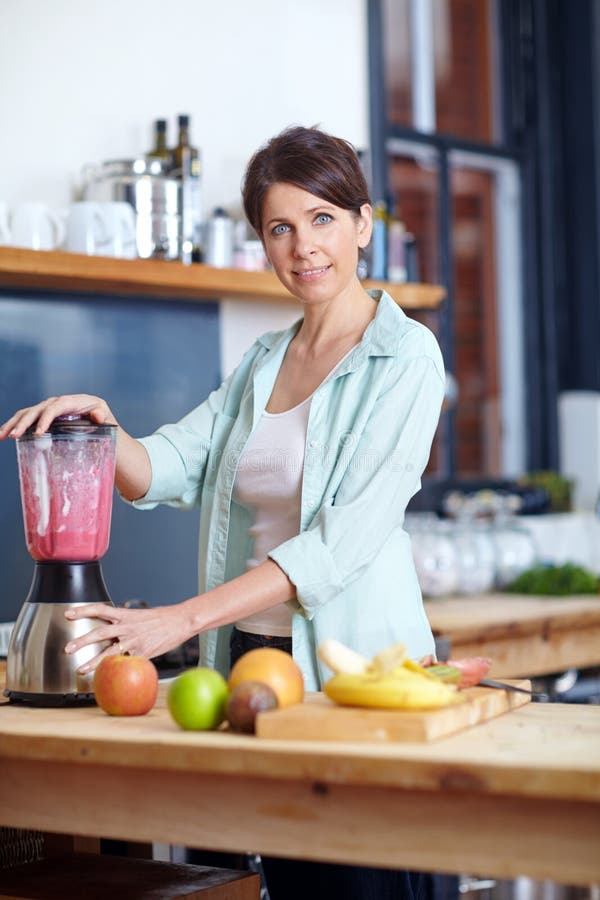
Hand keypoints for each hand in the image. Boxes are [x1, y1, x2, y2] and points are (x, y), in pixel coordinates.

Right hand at [0, 394, 116, 440]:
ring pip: (26, 413)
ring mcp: (47, 408)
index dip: (45, 419)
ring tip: (1, 436)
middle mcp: (56, 403)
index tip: (38, 433)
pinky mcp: (41, 415)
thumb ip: (101, 415)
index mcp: (71, 402)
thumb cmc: (101, 417)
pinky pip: (25, 418)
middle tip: (14, 436)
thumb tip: (97, 416)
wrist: (98, 418)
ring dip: (12, 424)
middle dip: (24, 423)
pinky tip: (3, 435)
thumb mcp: (105, 415)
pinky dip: (13, 425)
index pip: (55, 408)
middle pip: (36, 410)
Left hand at [63, 602, 191, 672]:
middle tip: (68, 648)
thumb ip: (124, 623)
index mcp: (125, 615)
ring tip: (80, 669)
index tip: (68, 614)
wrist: (180, 620)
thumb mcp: (139, 616)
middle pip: (100, 632)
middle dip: (82, 641)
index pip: (100, 609)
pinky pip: (126, 662)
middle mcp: (127, 627)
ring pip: (110, 651)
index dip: (83, 610)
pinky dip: (116, 670)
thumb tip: (111, 633)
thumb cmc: (160, 619)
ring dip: (93, 661)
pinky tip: (108, 678)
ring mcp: (134, 640)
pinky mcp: (142, 652)